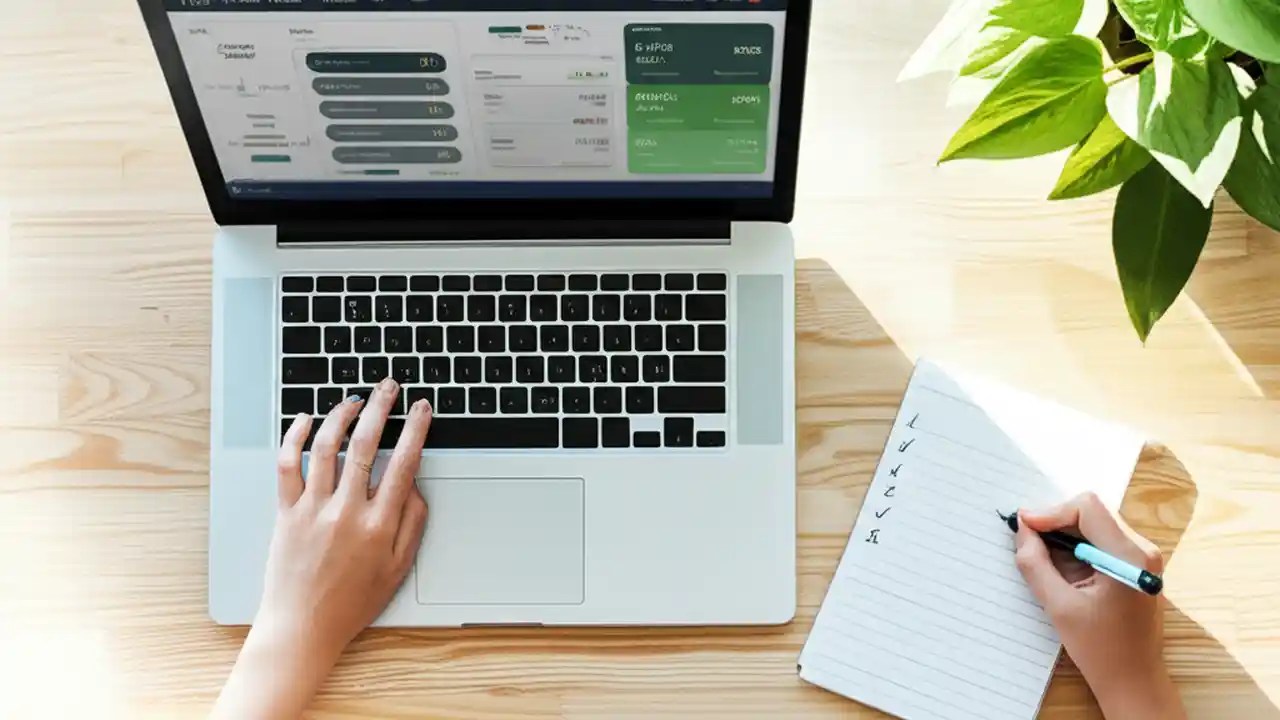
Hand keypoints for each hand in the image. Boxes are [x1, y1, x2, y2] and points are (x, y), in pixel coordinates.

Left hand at [212, 378, 431, 719]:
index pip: (404, 464)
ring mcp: (313, 510)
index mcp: (379, 525)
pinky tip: (304, 420)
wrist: (303, 627)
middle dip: (382, 408)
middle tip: (389, 386)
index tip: (422, 409)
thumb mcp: (399, 569)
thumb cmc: (352, 602)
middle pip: (367, 445)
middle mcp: (346, 512)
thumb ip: (412, 524)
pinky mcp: (286, 513)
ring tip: (353, 400)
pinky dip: (294, 437)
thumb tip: (414, 486)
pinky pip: (287, 465)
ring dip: (341, 416)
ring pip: (327, 447)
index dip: (416, 430)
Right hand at [1014, 492, 1185, 719]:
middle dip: (1056, 521)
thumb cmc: (1101, 650)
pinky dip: (1077, 546)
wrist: (1135, 681)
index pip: (1087, 508)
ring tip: (1042, 556)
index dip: (1051, 512)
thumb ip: (1035, 564)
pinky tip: (1062, 567)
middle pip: (1092, 512)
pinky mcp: (1136, 566)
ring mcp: (1142, 558)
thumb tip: (1022, 530)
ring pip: (1095, 523)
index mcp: (1129, 556)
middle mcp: (1142, 550)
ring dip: (1065, 534)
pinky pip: (1102, 540)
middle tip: (1028, 539)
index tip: (1024, 527)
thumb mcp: (1059, 606)